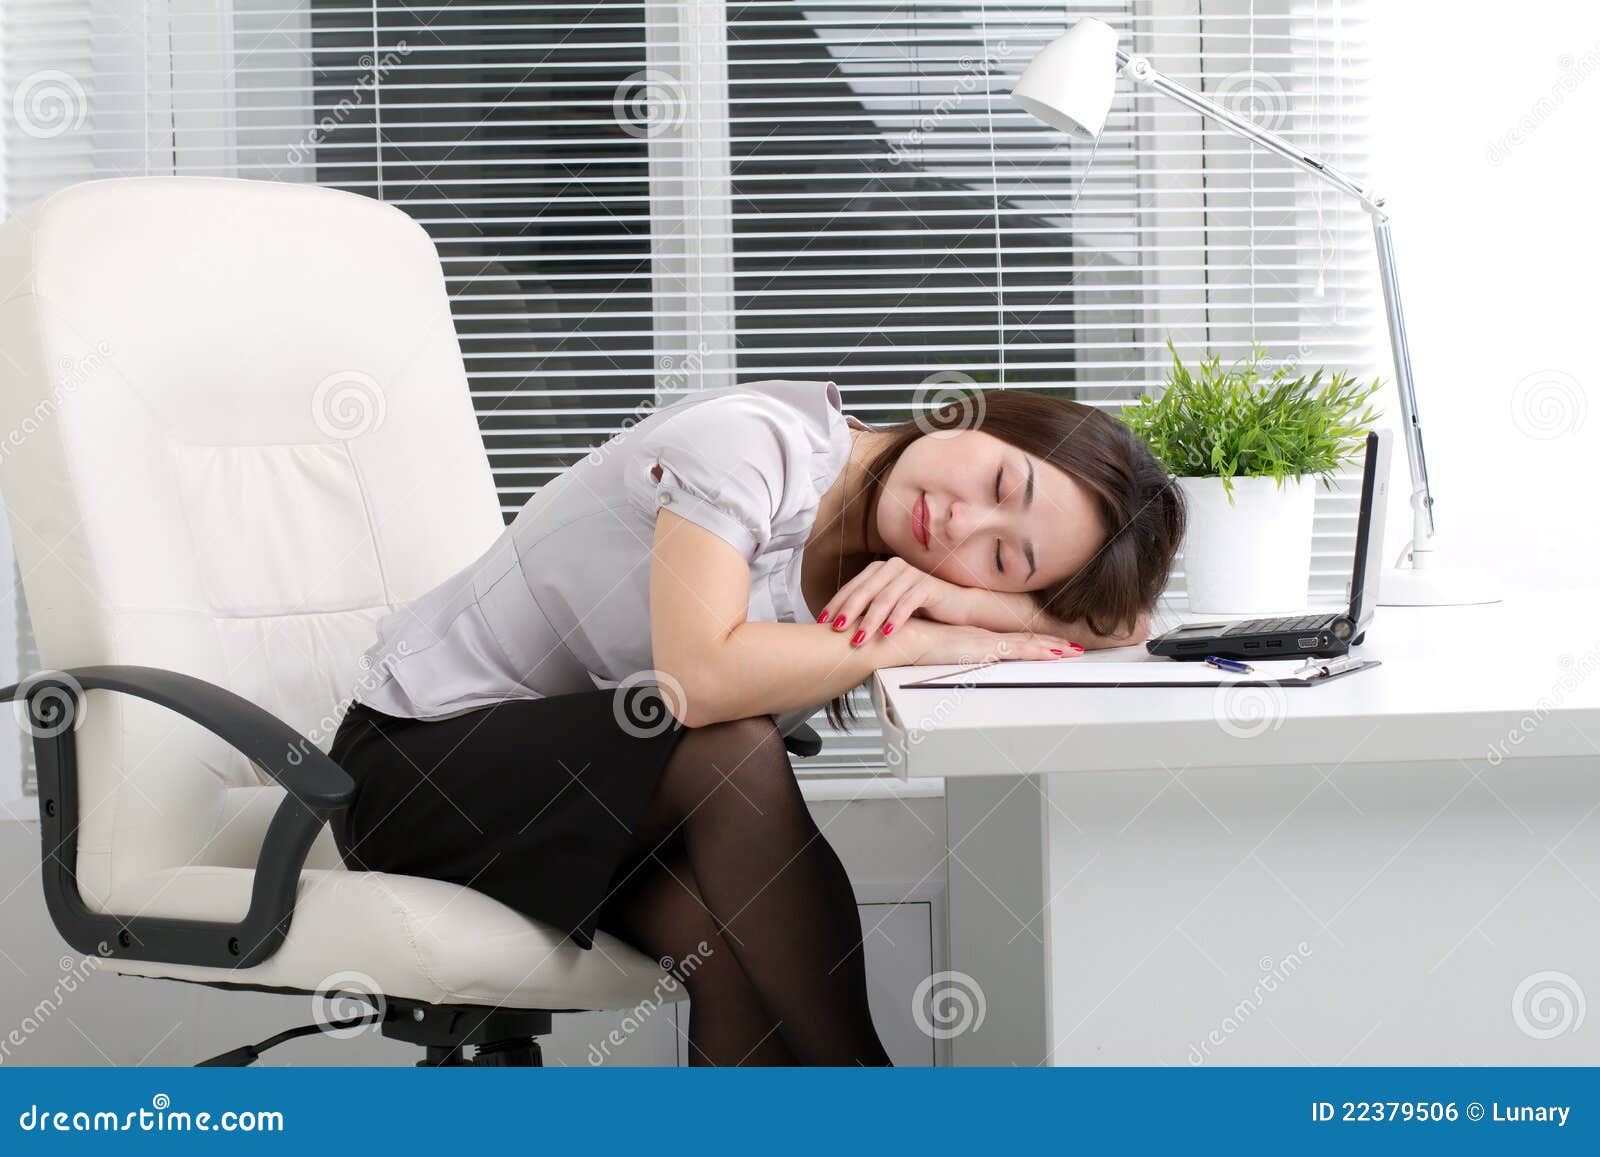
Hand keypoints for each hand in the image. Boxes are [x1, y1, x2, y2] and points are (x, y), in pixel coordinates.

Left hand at [819, 556, 1005, 644]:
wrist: (957, 608)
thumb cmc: (921, 609)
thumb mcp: (889, 607)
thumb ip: (868, 609)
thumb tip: (838, 625)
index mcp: (880, 571)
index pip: (852, 587)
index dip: (836, 604)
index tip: (822, 621)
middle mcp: (893, 568)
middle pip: (865, 591)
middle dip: (848, 611)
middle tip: (836, 629)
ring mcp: (911, 575)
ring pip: (884, 598)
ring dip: (870, 620)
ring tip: (859, 638)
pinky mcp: (927, 586)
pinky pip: (908, 602)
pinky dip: (896, 619)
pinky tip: (887, 633)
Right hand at [889, 617, 1083, 666]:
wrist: (901, 636)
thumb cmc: (910, 642)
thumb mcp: (933, 651)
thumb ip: (942, 655)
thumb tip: (944, 661)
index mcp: (975, 638)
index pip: (1011, 640)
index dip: (1032, 642)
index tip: (1050, 644)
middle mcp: (984, 638)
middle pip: (1024, 640)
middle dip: (1049, 644)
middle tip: (1072, 647)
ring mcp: (985, 642)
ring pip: (1026, 644)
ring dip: (1050, 648)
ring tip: (1071, 651)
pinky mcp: (982, 648)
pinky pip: (1017, 650)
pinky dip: (1037, 652)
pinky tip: (1052, 655)